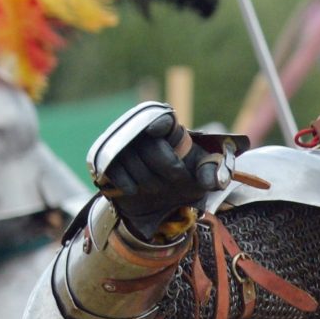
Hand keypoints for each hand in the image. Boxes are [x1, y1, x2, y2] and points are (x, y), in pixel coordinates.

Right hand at [92, 103, 226, 240]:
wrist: (160, 200)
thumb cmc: (184, 178)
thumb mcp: (202, 174)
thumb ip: (213, 173)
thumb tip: (212, 183)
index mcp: (167, 127)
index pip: (162, 118)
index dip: (158, 123)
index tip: (155, 131)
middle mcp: (141, 131)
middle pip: (150, 146)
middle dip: (166, 168)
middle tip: (177, 180)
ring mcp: (122, 146)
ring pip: (132, 161)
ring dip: (148, 180)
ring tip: (157, 187)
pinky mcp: (106, 162)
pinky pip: (113, 170)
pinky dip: (127, 183)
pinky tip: (135, 190)